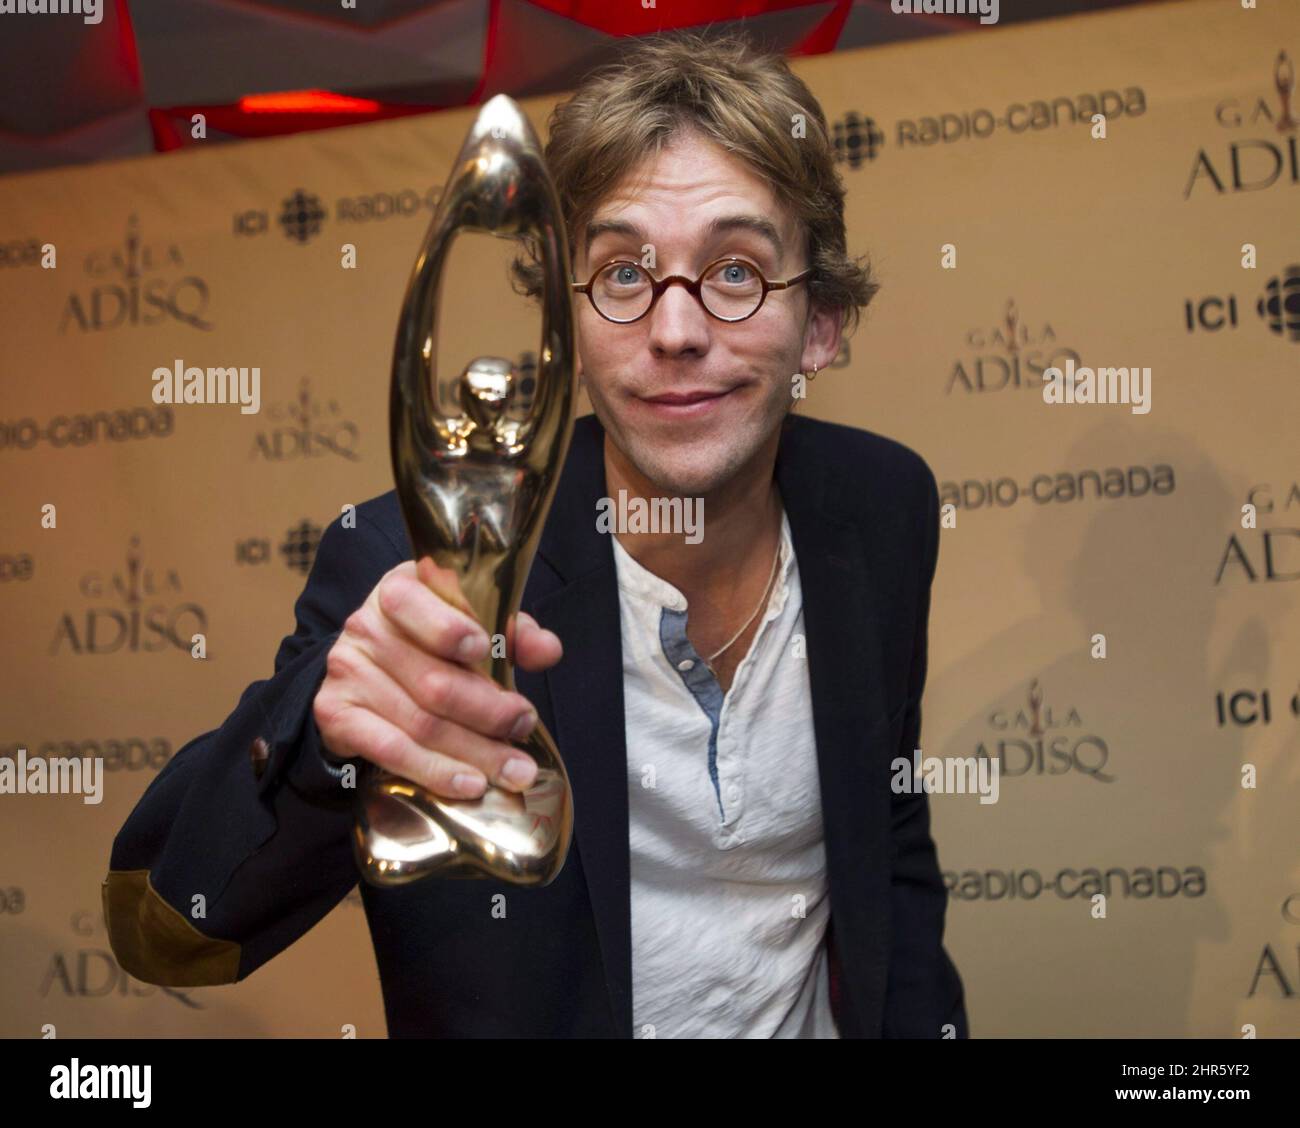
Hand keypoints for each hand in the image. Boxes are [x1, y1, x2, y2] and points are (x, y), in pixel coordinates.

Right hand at [313, 557, 562, 799]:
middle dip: (488, 710)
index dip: (448, 628)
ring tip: (514, 769)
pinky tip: (470, 784)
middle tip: (524, 725)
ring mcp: (347, 671)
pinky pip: (390, 750)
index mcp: (400, 589)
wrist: (366, 672)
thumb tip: (548, 650)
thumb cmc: (431, 642)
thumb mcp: (472, 624)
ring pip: (420, 722)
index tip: (484, 649)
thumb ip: (511, 633)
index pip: (414, 603)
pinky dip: (435, 771)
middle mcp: (366, 626)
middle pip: (433, 680)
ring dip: (474, 751)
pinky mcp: (336, 714)